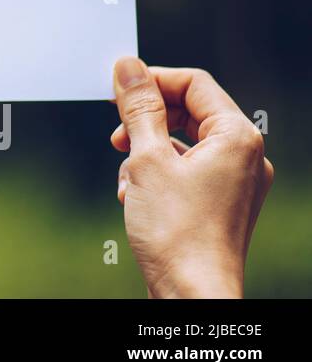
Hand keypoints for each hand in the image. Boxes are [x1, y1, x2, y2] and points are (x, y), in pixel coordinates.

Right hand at [111, 57, 273, 297]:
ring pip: (183, 143)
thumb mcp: (147, 159)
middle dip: (146, 122)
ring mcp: (237, 182)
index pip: (193, 83)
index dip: (151, 81)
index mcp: (237, 137)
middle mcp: (245, 156)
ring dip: (147, 153)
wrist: (192, 295)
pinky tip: (136, 197)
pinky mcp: (222, 203)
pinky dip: (158, 175)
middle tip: (117, 136)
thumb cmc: (177, 232)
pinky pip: (188, 170)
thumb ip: (138, 107)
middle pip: (190, 112)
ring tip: (128, 178)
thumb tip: (128, 66)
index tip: (116, 91)